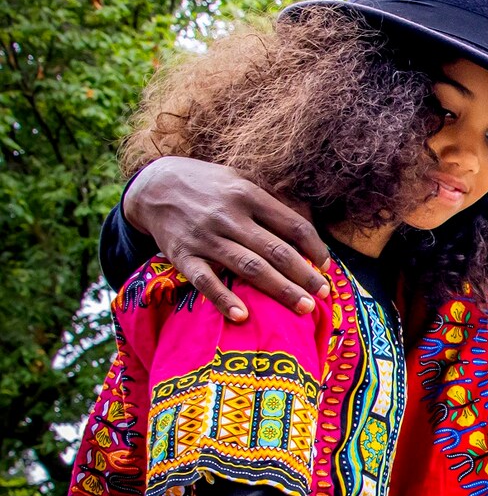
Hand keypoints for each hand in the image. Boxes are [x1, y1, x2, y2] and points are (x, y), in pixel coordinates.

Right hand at [124, 157, 329, 320]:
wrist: (153, 184)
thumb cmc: (208, 185)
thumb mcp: (241, 179)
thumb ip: (272, 200)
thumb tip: (310, 224)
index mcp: (248, 195)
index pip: (293, 225)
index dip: (315, 248)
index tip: (326, 267)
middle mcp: (229, 216)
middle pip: (276, 251)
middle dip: (305, 276)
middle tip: (325, 295)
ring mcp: (205, 237)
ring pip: (250, 267)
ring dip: (280, 290)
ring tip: (305, 308)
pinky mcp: (182, 255)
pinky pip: (205, 281)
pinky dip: (223, 299)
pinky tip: (242, 317)